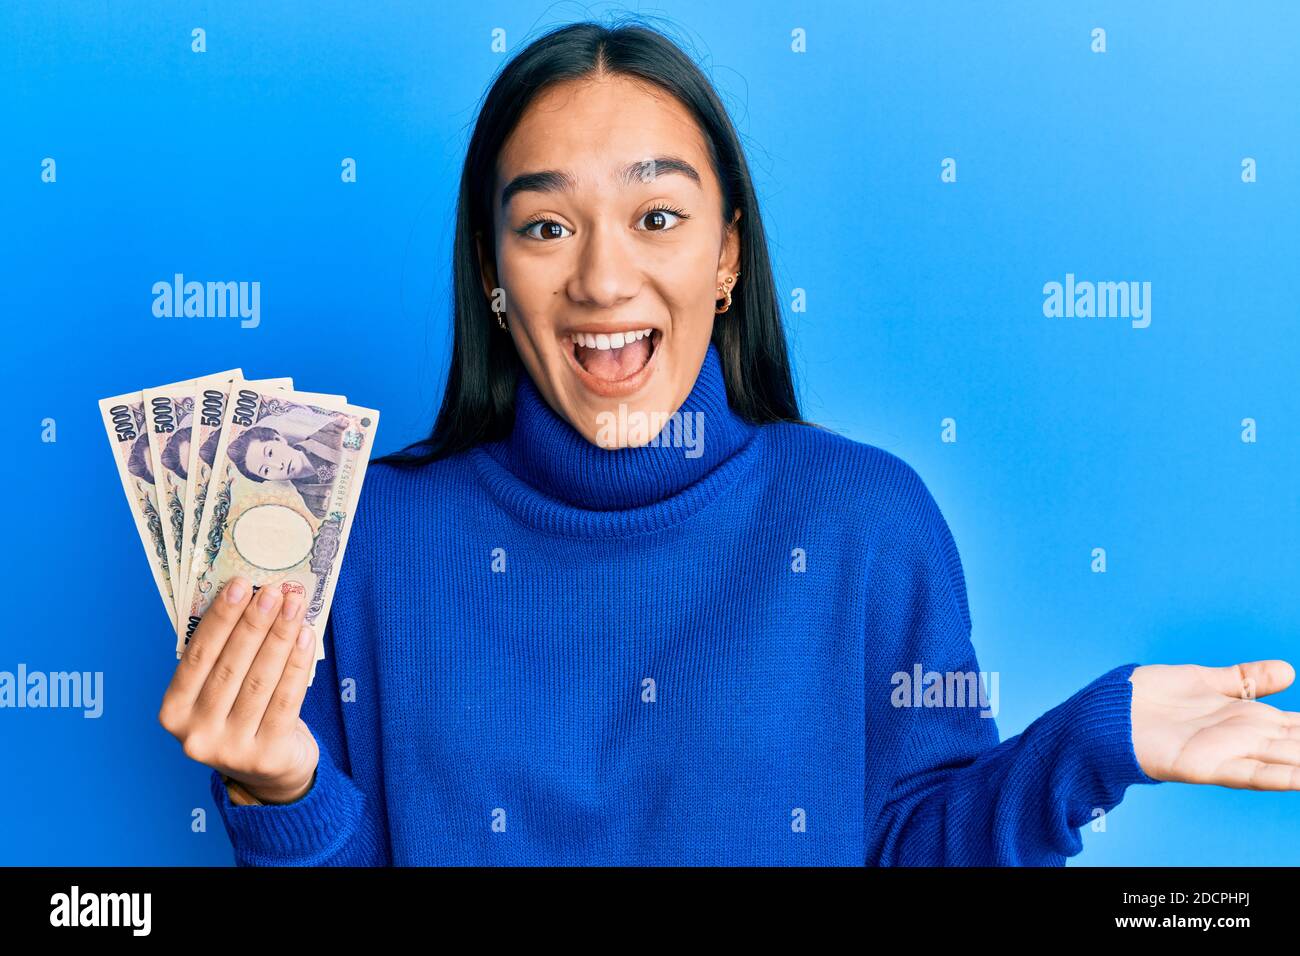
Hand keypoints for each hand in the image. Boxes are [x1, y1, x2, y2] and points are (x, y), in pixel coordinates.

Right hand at [158, 576, 319, 803]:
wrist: (269, 774)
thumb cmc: (241, 717)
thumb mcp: (218, 694)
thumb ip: (223, 657)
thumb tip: (249, 600)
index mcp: (173, 712)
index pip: (198, 657)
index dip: (220, 619)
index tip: (240, 585)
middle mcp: (195, 734)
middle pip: (231, 666)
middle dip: (255, 623)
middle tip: (274, 591)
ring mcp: (230, 749)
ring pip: (260, 680)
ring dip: (280, 637)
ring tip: (294, 606)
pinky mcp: (265, 756)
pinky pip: (285, 699)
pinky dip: (297, 664)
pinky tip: (305, 637)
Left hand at [1130, 660, 1299, 789]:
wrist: (1113, 707)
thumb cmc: (1155, 696)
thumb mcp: (1207, 681)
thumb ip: (1247, 680)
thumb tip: (1288, 671)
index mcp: (1247, 718)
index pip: (1294, 726)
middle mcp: (1242, 738)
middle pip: (1292, 745)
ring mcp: (1225, 753)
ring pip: (1278, 761)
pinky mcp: (1202, 766)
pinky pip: (1246, 773)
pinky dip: (1276, 777)